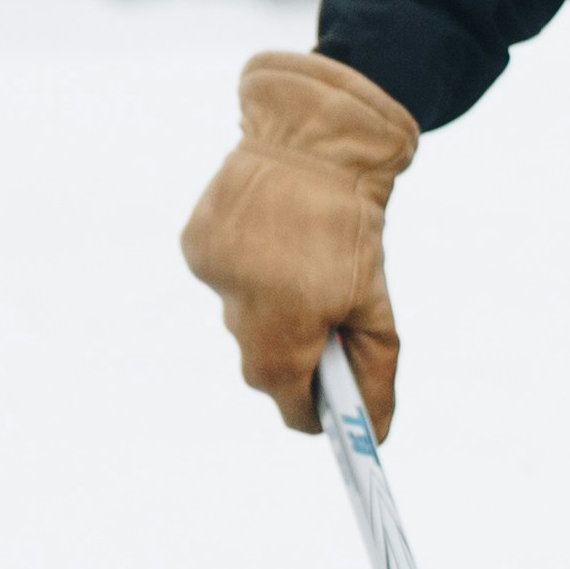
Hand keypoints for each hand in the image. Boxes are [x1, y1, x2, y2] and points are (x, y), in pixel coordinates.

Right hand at [180, 50, 414, 435]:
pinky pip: (223, 282)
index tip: (329, 408)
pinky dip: (246, 275)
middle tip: (323, 329)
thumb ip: (373, 375)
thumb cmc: (353, 226)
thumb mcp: (376, 305)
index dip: (312, 409)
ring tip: (295, 269)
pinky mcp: (194, 245)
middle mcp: (239, 304)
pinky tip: (266, 242)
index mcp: (287, 323)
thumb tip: (372, 431)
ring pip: (241, 320)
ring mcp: (211, 274)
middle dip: (294, 357)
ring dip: (269, 311)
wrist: (311, 137)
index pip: (287, 398)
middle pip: (262, 365)